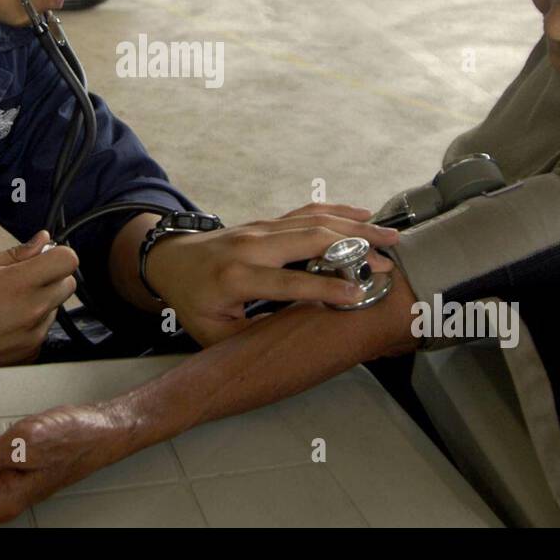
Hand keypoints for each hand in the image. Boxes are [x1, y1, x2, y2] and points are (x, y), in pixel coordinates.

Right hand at [0, 230, 77, 370]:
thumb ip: (15, 252)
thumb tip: (42, 240)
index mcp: (19, 284)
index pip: (68, 260)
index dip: (58, 253)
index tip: (44, 256)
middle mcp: (32, 311)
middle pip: (69, 284)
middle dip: (52, 276)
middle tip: (24, 278)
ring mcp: (33, 336)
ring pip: (56, 308)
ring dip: (41, 302)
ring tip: (7, 305)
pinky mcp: (30, 354)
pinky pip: (43, 330)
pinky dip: (32, 324)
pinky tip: (5, 324)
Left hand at [145, 203, 399, 345]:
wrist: (169, 261)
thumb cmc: (193, 302)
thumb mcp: (214, 334)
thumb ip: (254, 339)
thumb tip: (296, 348)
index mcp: (237, 278)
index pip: (289, 282)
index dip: (324, 289)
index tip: (358, 294)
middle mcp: (251, 246)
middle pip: (309, 240)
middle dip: (353, 249)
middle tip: (389, 262)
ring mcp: (260, 229)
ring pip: (313, 221)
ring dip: (354, 227)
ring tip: (389, 236)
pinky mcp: (267, 222)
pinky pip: (306, 212)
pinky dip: (337, 211)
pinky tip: (363, 214)